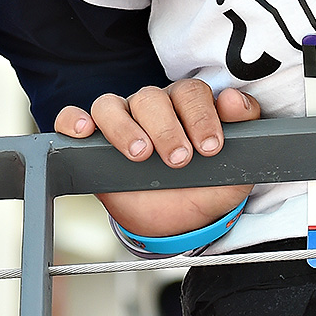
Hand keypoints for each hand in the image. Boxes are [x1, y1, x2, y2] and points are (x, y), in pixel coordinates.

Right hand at [55, 79, 260, 239]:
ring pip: (111, 104)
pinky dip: (74, 120)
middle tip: (179, 160)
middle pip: (151, 97)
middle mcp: (150, 107)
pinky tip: (84, 131)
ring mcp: (119, 121)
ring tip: (140, 153)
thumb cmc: (203, 187)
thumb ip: (244, 132)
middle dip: (167, 128)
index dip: (200, 116)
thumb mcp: (233, 167)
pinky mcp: (91, 141)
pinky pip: (72, 118)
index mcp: (184, 106)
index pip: (189, 92)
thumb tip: (233, 100)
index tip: (210, 148)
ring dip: (125, 127)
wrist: (176, 223)